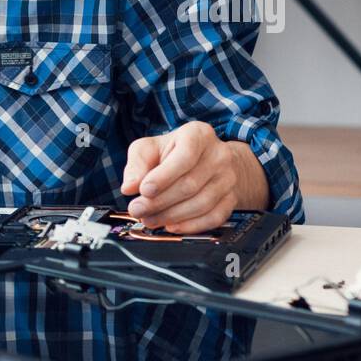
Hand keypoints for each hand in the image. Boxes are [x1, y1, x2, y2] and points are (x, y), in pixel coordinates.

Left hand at [119, 122, 267, 233]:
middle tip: (138, 210)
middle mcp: (218, 155)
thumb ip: (137, 164)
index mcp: (198, 135)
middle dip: (159, 202)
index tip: (144, 190)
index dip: (163, 176)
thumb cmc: (173, 152)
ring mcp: (228, 178)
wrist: (206, 161)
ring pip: (201, 203)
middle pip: (190, 184)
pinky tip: (172, 226)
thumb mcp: (148, 149)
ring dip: (171, 216)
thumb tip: (129, 186)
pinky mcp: (231, 199)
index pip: (185, 156)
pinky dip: (191, 226)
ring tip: (149, 219)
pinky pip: (214, 217)